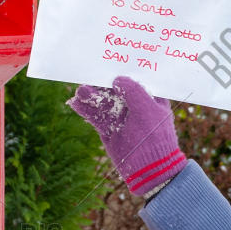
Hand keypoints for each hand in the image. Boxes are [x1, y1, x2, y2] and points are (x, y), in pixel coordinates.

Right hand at [67, 75, 186, 195]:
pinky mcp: (109, 131)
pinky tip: (76, 103)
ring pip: (103, 103)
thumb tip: (117, 79)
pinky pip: (96, 117)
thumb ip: (133, 90)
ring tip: (80, 90)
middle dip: (102, 83)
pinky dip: (86, 110)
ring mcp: (121, 119)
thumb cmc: (154, 137)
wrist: (150, 169)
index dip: (122, 70)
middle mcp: (135, 107)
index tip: (107, 59)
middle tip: (88, 76)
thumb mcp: (147, 109)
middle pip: (115, 90)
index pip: (135, 80)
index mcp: (150, 99)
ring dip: (91, 96)